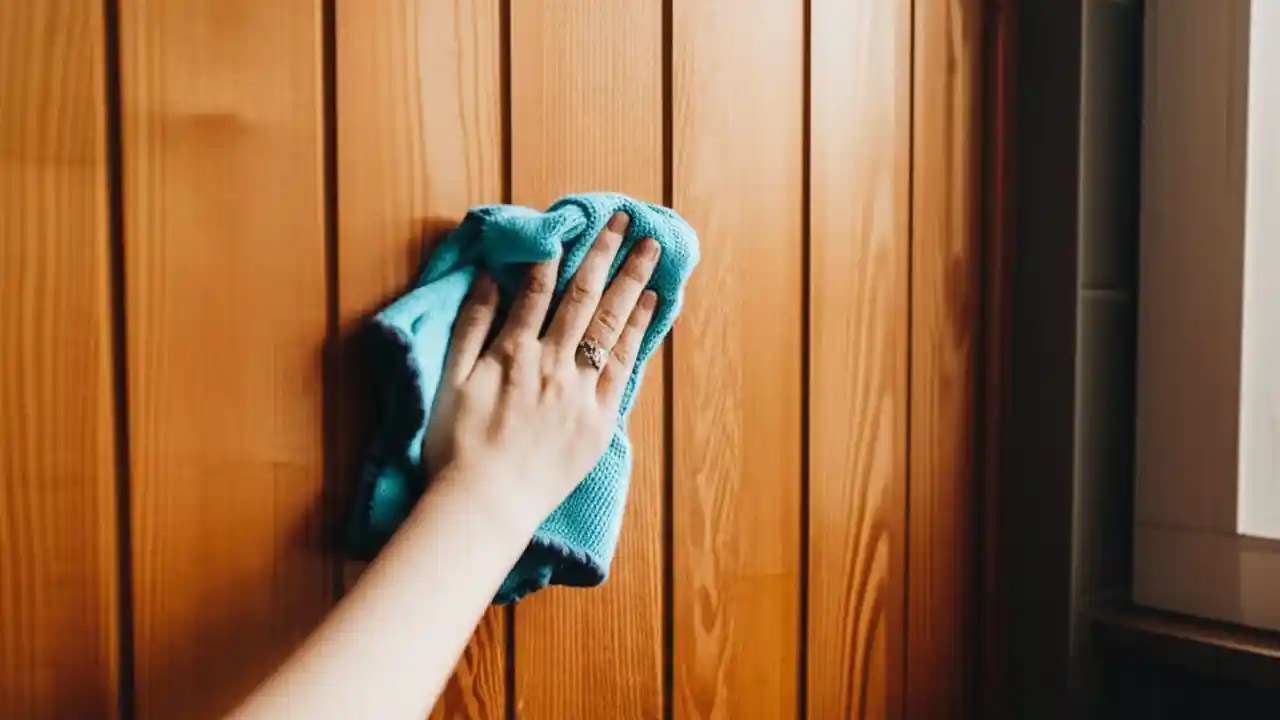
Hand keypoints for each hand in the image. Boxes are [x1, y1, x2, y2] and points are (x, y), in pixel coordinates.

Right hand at [423, 212, 660, 530]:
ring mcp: (581, 391)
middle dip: (606, 254)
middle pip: (583, 297)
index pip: (539, 289)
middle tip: (626, 220)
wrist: (486, 505)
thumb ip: (470, 326)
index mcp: (513, 352)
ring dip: (633, 281)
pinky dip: (638, 330)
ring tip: (652, 249)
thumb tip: (488, 277)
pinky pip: (624, 365)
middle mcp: (552, 364)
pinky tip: (650, 303)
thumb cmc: (458, 447)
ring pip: (611, 324)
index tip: (572, 222)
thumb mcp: (451, 382)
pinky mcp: (600, 419)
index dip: (555, 252)